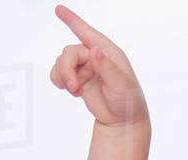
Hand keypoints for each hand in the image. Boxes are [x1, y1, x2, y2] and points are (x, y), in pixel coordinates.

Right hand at [51, 5, 147, 126]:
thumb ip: (107, 67)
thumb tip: (94, 51)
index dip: (72, 20)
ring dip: (64, 77)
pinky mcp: (78, 79)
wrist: (123, 121)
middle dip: (67, 69)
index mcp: (107, 52)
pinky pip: (59, 74)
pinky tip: (72, 91)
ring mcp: (85, 68)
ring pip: (62, 63)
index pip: (87, 32)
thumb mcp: (121, 84)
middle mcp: (94, 56)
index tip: (59, 10)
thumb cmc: (129, 101)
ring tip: (76, 92)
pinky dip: (59, 81)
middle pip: (69, 53)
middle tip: (73, 88)